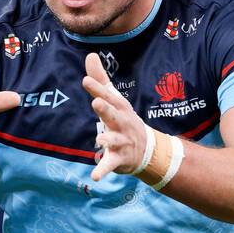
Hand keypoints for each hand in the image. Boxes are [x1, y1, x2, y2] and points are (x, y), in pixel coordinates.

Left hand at [82, 52, 150, 180]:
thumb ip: (100, 79)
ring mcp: (122, 141)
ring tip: (99, 140)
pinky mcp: (119, 159)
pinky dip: (102, 171)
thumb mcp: (114, 99)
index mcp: (118, 108)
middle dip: (106, 108)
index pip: (108, 96)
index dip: (98, 88)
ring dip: (107, 140)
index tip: (86, 80)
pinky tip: (95, 178)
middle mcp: (121, 123)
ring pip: (114, 140)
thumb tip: (90, 54)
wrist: (147, 150)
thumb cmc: (124, 120)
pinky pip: (109, 165)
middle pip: (113, 114)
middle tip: (97, 102)